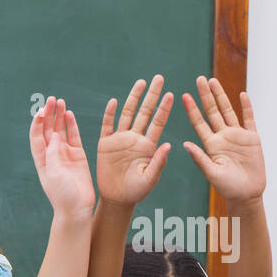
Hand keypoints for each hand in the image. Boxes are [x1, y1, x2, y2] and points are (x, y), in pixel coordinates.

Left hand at [30, 96, 93, 216]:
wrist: (77, 208)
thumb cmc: (62, 195)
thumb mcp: (53, 174)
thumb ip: (53, 154)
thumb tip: (54, 136)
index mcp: (41, 160)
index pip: (37, 137)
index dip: (38, 123)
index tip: (41, 112)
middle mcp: (52, 155)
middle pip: (48, 130)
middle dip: (48, 115)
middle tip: (50, 100)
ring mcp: (65, 154)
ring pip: (61, 130)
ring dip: (59, 116)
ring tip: (60, 102)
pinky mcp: (78, 155)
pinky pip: (74, 136)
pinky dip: (71, 125)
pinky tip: (69, 114)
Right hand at [96, 76, 172, 204]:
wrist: (116, 198)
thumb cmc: (136, 191)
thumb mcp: (150, 179)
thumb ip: (158, 162)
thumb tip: (168, 145)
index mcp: (148, 146)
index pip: (157, 122)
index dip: (163, 108)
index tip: (170, 94)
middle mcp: (135, 139)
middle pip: (144, 112)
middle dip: (152, 95)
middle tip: (159, 78)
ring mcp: (120, 140)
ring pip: (127, 114)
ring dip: (134, 98)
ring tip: (141, 82)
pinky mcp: (105, 145)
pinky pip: (107, 126)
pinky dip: (109, 114)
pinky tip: (113, 101)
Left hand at [182, 76, 264, 202]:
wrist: (247, 193)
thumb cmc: (227, 187)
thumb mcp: (211, 173)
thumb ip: (199, 158)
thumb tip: (184, 144)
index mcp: (210, 145)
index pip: (199, 123)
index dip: (192, 109)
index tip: (184, 96)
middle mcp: (222, 136)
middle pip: (212, 111)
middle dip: (206, 95)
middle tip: (199, 79)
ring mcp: (237, 135)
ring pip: (228, 111)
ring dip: (221, 96)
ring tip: (214, 81)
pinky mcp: (252, 138)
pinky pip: (249, 119)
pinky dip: (246, 107)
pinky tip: (242, 95)